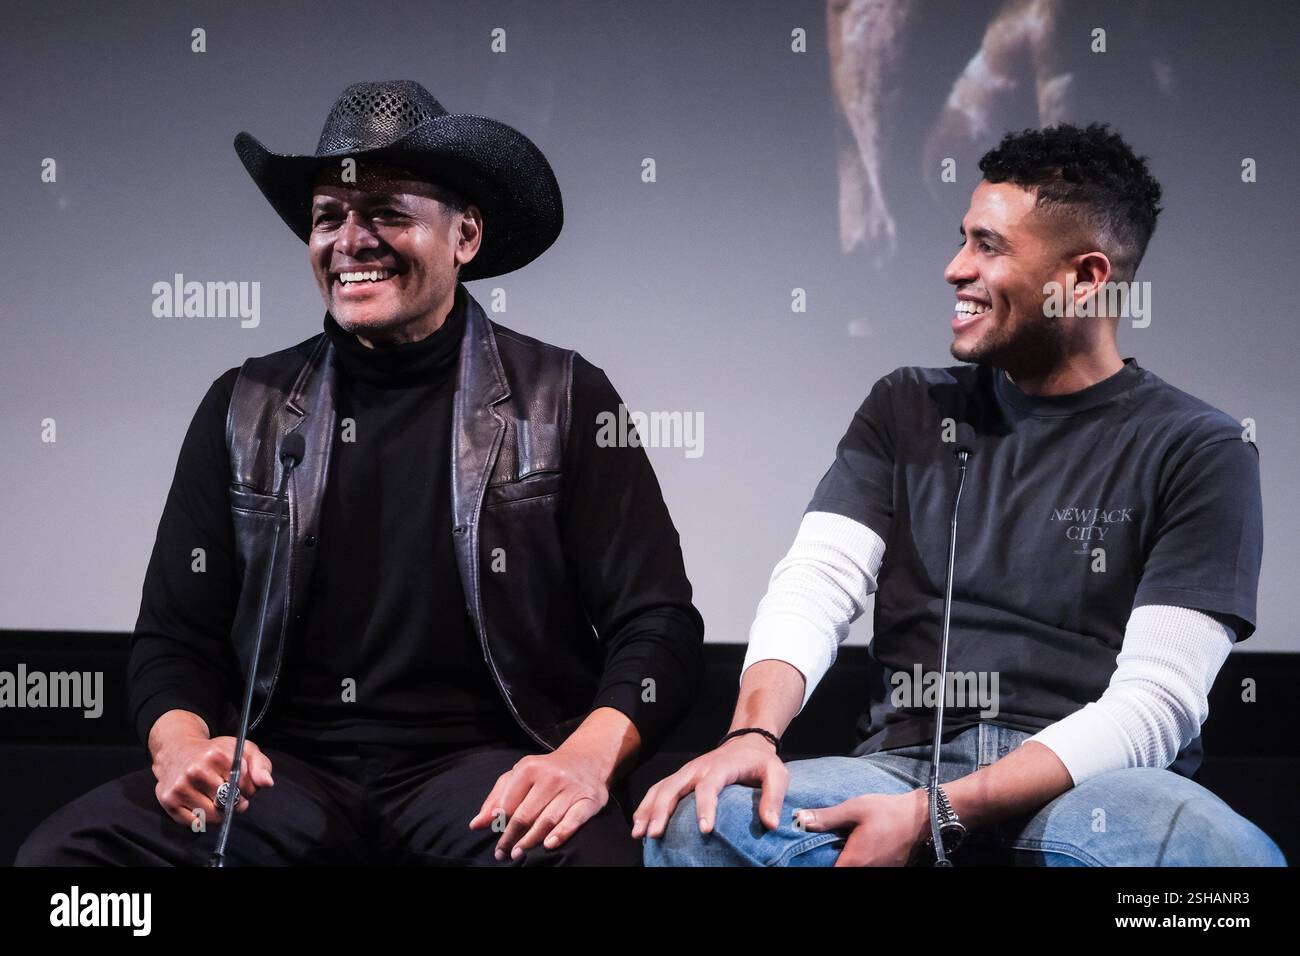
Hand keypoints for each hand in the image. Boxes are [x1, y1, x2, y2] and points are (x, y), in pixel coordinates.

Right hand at [151, 733, 274, 827]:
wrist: (177, 750)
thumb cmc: (215, 753)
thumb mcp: (242, 750)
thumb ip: (260, 765)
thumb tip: (266, 783)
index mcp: (217, 756)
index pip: (244, 786)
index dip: (248, 789)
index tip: (243, 785)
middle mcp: (196, 771)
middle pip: (228, 804)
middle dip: (234, 802)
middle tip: (229, 792)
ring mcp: (180, 787)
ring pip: (212, 817)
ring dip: (220, 813)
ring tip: (216, 798)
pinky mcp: (168, 801)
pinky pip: (195, 824)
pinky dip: (203, 819)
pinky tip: (202, 803)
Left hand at [468, 748, 609, 860]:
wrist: (586, 759)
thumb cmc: (545, 772)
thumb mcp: (518, 776)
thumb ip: (496, 798)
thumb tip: (476, 824)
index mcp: (529, 767)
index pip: (508, 802)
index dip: (499, 821)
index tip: (494, 834)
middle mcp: (551, 776)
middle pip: (525, 814)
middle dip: (510, 837)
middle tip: (502, 853)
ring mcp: (571, 788)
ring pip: (547, 820)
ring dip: (530, 841)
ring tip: (517, 854)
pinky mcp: (590, 800)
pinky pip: (574, 820)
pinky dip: (561, 833)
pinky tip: (548, 845)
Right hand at [632, 732, 785, 838]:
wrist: (746, 741)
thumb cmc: (761, 762)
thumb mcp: (776, 774)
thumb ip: (774, 797)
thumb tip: (771, 824)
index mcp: (721, 766)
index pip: (709, 786)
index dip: (705, 807)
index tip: (704, 830)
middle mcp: (698, 767)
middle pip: (674, 786)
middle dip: (662, 810)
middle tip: (655, 834)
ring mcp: (686, 772)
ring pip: (661, 788)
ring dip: (648, 809)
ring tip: (639, 833)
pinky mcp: (681, 777)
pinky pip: (659, 789)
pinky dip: (646, 805)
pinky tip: (639, 824)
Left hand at [796, 788, 929, 866]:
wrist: (922, 817)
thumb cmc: (887, 811)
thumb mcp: (854, 809)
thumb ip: (827, 817)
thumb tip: (800, 819)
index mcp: (855, 860)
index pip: (830, 873)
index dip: (819, 866)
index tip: (811, 858)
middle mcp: (867, 871)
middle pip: (843, 872)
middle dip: (832, 863)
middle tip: (824, 852)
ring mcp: (881, 871)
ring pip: (856, 871)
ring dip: (847, 863)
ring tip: (840, 849)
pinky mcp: (890, 869)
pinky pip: (870, 869)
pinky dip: (860, 863)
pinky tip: (857, 850)